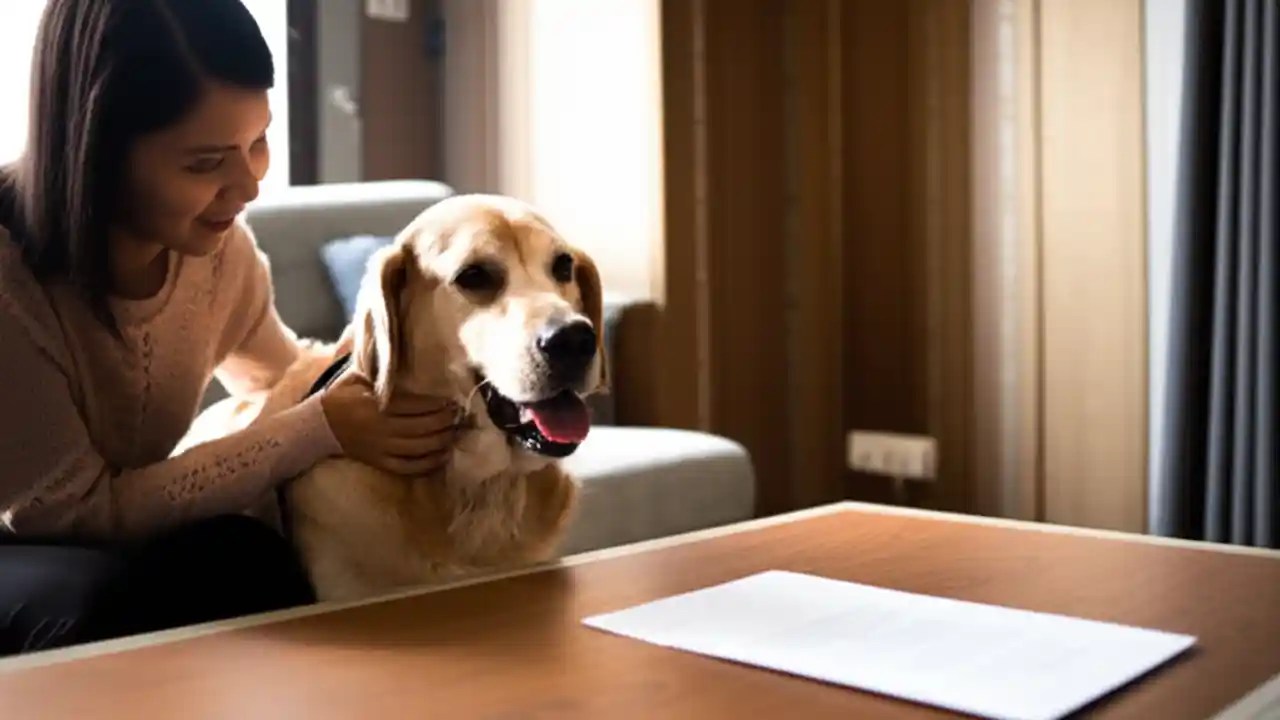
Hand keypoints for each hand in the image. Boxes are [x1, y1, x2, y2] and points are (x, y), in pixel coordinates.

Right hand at [320, 372, 458, 476]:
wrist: (319, 426)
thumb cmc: (342, 397)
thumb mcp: (356, 377)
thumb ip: (378, 369)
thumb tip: (396, 349)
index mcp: (375, 405)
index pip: (413, 406)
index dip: (436, 405)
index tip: (451, 402)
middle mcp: (380, 428)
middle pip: (421, 428)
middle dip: (444, 423)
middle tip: (458, 416)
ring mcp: (380, 448)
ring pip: (418, 448)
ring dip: (440, 441)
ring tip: (454, 433)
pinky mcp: (380, 461)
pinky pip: (408, 466)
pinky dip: (427, 463)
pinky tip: (442, 455)